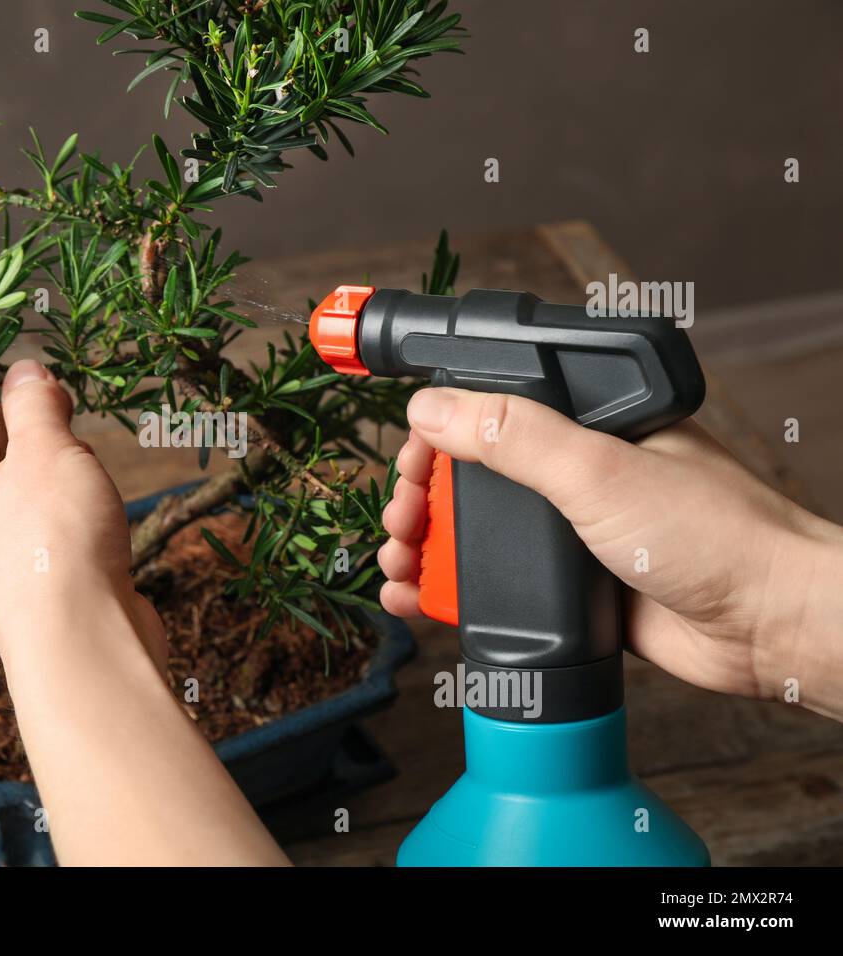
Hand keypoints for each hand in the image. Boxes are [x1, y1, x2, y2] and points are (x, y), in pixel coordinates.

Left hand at [0, 361, 286, 864]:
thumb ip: (35, 406)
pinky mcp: (34, 594)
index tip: (7, 375)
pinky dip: (64, 511)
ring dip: (47, 470)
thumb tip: (25, 373)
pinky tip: (96, 503)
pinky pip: (41, 535)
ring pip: (13, 500)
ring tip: (82, 455)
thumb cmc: (52, 543)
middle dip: (16, 429)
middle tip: (57, 404)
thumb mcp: (45, 451)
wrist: (86, 645)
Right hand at [379, 387, 842, 719]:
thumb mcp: (600, 471)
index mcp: (587, 423)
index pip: (490, 410)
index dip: (437, 431)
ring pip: (475, 532)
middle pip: (469, 474)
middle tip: (400, 519)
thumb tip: (433, 406)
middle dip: (419, 496)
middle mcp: (576, 471)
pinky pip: (495, 583)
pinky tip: (418, 599)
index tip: (406, 458)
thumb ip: (513, 437)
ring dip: (425, 546)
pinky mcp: (569, 587)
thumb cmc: (719, 535)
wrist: (769, 628)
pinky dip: (450, 592)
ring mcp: (570, 531)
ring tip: (399, 562)